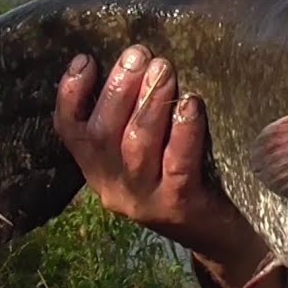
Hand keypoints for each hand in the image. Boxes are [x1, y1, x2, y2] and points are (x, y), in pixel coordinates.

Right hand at [52, 45, 281, 287]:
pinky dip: (183, 132)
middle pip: (103, 134)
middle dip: (119, 88)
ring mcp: (143, 200)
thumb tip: (140, 60)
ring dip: (149, 102)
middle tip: (139, 53)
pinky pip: (177, 165)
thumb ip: (134, 115)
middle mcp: (112, 187)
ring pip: (136, 146)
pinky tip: (191, 104)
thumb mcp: (149, 150)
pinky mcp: (177, 206)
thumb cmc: (182, 175)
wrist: (217, 234)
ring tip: (164, 69)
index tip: (85, 59)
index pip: (70, 132)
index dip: (70, 95)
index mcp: (97, 170)